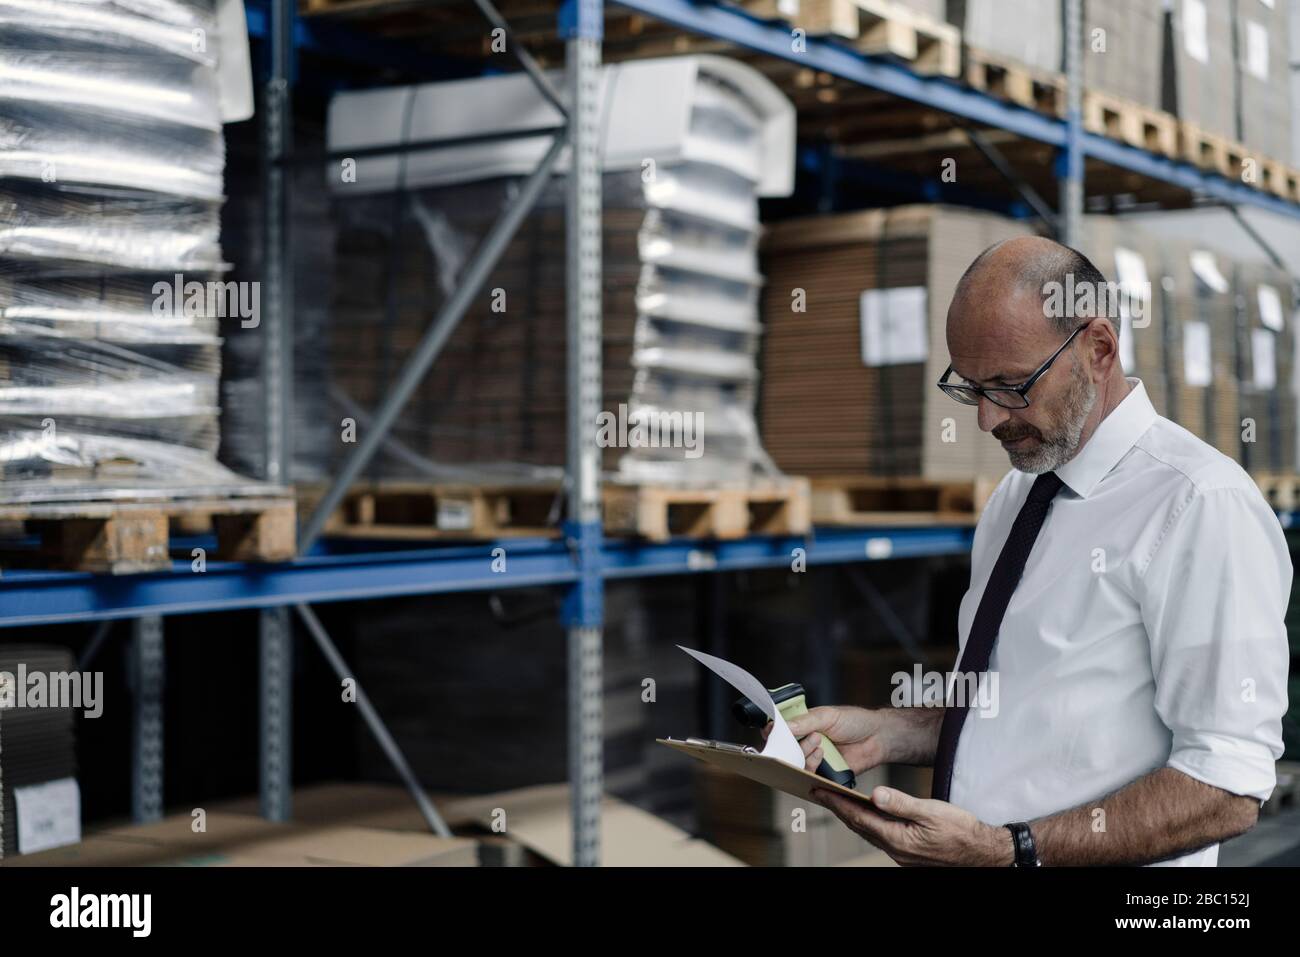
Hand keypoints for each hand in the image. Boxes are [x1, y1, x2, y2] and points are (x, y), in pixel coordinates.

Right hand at [762, 705, 889, 774]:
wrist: (878, 738)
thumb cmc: (854, 722)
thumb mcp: (828, 716)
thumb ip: (805, 721)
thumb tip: (784, 726)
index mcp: (803, 724)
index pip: (780, 729)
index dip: (772, 731)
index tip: (771, 731)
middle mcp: (805, 742)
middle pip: (784, 749)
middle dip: (787, 745)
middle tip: (798, 739)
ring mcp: (813, 758)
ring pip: (795, 763)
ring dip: (804, 754)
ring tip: (819, 744)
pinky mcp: (823, 773)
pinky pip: (809, 775)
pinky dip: (812, 766)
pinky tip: (822, 756)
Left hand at [810, 786, 1012, 866]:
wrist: (981, 852)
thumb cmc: (961, 831)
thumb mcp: (932, 811)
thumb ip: (901, 803)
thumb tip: (874, 794)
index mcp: (897, 838)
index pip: (858, 817)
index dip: (836, 802)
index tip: (819, 790)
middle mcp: (894, 849)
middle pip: (858, 825)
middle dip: (837, 808)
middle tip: (819, 793)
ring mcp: (900, 853)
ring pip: (867, 831)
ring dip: (850, 815)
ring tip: (835, 800)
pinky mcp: (907, 852)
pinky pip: (880, 835)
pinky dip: (867, 822)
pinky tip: (866, 813)